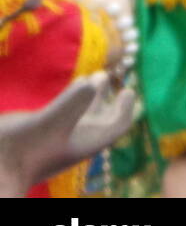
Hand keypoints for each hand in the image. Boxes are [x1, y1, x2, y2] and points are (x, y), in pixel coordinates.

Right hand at [0, 73, 134, 196]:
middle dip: (110, 100)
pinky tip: (77, 82)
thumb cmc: (19, 150)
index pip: (116, 127)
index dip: (126, 109)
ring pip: (84, 115)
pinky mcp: (42, 132)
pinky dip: (75, 98)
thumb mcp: (47, 124)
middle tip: (116, 80)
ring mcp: (58, 137)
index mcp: (85, 142)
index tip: (128, 90)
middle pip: (102, 120)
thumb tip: (94, 81)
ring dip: (93, 96)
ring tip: (99, 75)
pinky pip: (67, 114)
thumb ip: (70, 104)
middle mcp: (76, 140)